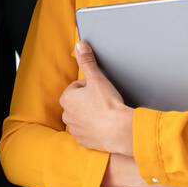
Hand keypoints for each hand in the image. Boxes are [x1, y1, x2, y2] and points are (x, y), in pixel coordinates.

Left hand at [61, 40, 133, 154]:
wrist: (120, 130)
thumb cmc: (108, 104)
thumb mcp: (97, 78)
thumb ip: (87, 61)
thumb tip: (80, 45)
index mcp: (66, 99)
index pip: (77, 87)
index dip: (91, 86)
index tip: (101, 90)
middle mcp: (66, 115)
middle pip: (79, 103)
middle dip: (89, 101)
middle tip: (104, 102)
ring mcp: (74, 130)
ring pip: (82, 118)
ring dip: (91, 115)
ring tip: (105, 114)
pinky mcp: (83, 141)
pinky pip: (87, 132)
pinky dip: (94, 129)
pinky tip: (105, 126)